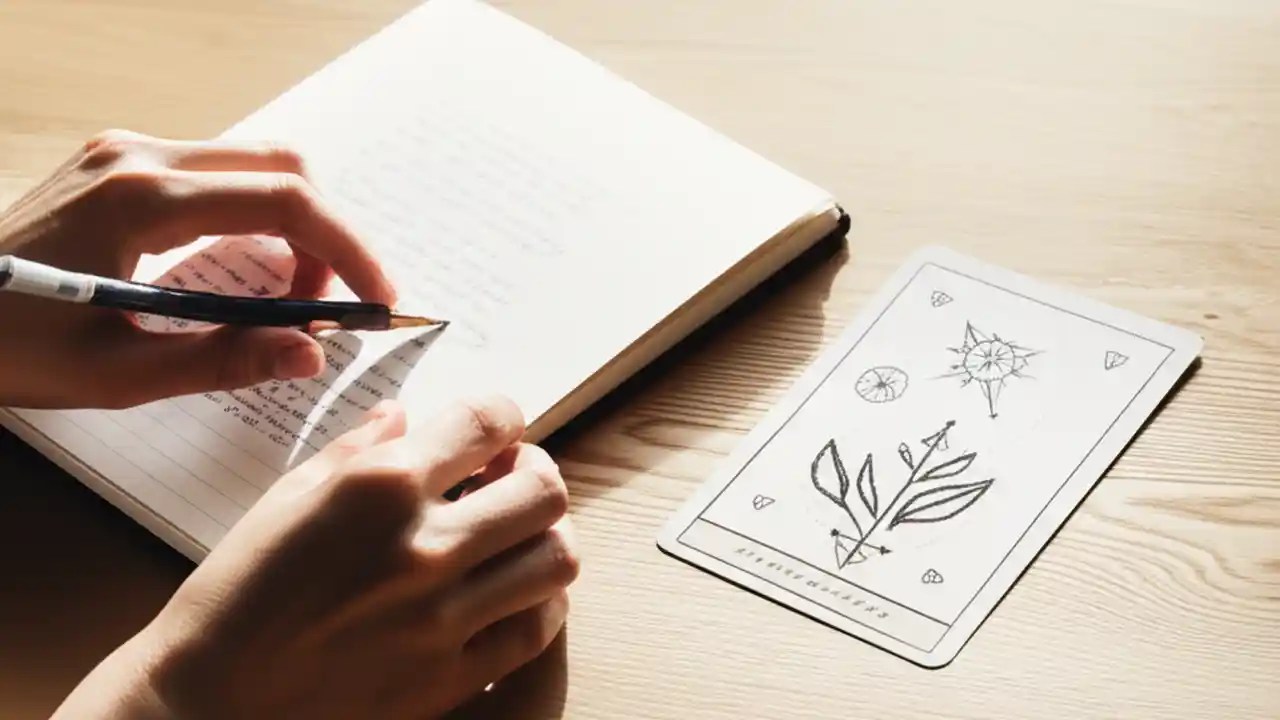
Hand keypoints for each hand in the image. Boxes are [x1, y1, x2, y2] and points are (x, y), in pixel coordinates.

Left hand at [0, 129, 395, 408]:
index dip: (348, 249)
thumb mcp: (120, 374)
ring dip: (293, 225)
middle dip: (328, 235)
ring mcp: (128, 153)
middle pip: (282, 167)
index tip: (377, 300)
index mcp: (142, 201)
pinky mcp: (121, 163)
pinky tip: (245, 270)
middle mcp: (140, 158)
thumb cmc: (9, 347)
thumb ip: (225, 359)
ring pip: (255, 165)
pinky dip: (254, 216)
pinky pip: (218, 173)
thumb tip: (313, 354)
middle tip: (330, 304)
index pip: (284, 201)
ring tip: (290, 297)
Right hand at [54, 395, 579, 718]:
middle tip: (508, 480)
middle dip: (535, 472)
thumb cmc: (236, 592)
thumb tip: (403, 414)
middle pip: (544, 490)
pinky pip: (535, 630)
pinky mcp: (449, 676)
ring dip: (545, 535)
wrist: (209, 702)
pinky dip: (537, 602)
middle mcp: (425, 547)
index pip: (489, 421)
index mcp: (382, 487)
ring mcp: (444, 617)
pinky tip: (510, 592)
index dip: (503, 416)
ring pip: (557, 558)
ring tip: (513, 536)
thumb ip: (358, 449)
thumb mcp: (287, 497)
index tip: (493, 430)